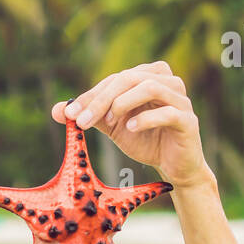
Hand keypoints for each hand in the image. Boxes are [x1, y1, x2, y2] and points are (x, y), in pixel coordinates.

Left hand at [50, 61, 211, 188]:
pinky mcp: (189, 120)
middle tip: (81, 120)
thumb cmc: (143, 140)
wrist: (173, 167)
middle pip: (130, 78)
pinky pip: (168, 111)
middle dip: (101, 99)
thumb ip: (89, 115)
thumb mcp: (112, 125)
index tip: (68, 114)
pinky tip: (130, 129)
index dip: (90, 95)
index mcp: (149, 76)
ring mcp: (181, 100)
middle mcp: (168, 82)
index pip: (115, 79)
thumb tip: (55, 109)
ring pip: (150, 86)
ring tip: (108, 122)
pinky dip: (146, 118)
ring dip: (122, 103)